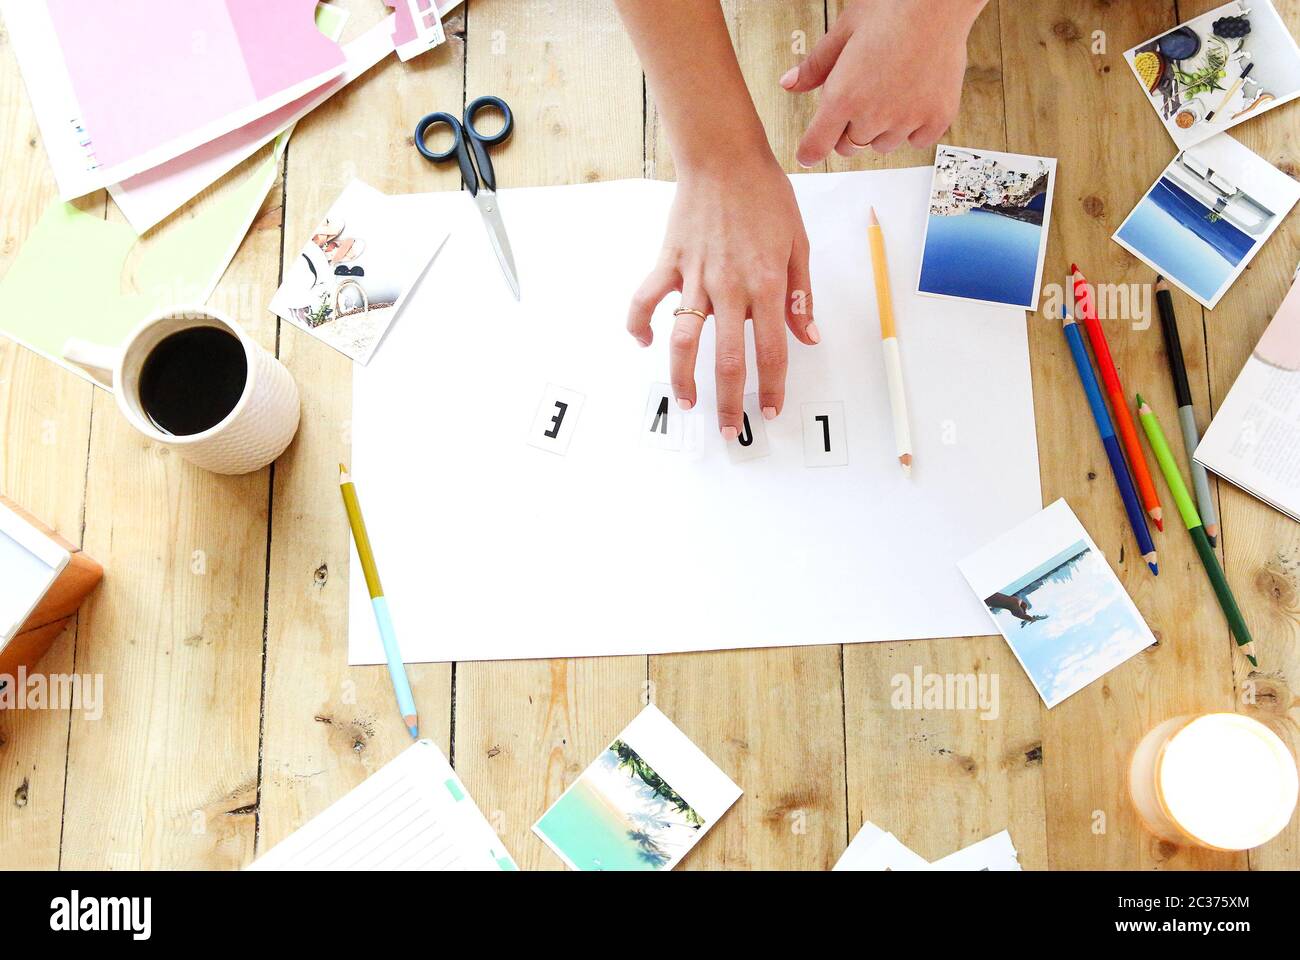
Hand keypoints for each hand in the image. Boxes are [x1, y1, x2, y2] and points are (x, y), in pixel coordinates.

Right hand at [625, 156, 818, 437]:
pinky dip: (639, 323)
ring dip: (682, 378)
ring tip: (686, 403)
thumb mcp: (798, 244)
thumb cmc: (766, 196)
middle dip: (730, 400)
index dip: (772, 387)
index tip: (769, 410)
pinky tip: (642, 343)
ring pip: (683, 340)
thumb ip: (800, 296)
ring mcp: (695, 277)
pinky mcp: (669, 263)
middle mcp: (730, 288)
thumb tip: (808, 337)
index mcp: (766, 285)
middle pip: (728, 358)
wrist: (724, 156)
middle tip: (729, 428)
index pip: (771, 350)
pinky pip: (646, 299)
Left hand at [781, 0, 985, 163]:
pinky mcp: (937, 118)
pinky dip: (913, 128)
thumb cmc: (893, 7)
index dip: (810, 151)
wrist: (940, 1)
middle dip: (847, 129)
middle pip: (849, 146)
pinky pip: (917, 141)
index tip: (809, 153)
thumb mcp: (844, 31)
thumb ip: (816, 66)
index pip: (817, 145)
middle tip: (859, 100)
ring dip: (880, 129)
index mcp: (844, 96)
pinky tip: (913, 99)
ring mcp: (908, 119)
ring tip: (889, 93)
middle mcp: (874, 115)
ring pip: (882, 145)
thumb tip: (790, 84)